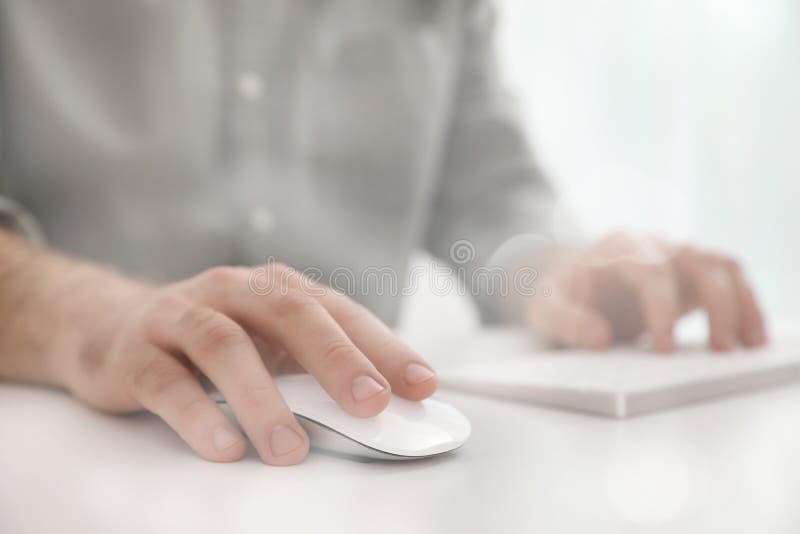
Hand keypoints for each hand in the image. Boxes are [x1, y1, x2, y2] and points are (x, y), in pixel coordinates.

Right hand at [65, 264, 437, 464]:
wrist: (108, 323)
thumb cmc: (209, 338)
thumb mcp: (266, 344)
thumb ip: (313, 368)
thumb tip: (380, 409)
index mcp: (274, 287)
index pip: (339, 311)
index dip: (383, 346)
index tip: (421, 385)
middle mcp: (232, 291)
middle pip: (290, 314)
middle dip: (336, 360)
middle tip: (370, 405)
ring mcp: (180, 316)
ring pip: (225, 346)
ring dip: (263, 399)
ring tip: (290, 449)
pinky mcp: (135, 352)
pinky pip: (167, 382)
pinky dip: (198, 415)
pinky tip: (224, 446)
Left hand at [526, 233, 765, 351]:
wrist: (566, 281)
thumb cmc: (558, 294)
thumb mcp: (545, 309)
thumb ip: (566, 321)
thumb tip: (600, 339)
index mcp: (615, 248)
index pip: (649, 270)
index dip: (661, 308)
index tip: (663, 349)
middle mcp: (652, 244)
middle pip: (696, 261)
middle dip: (714, 304)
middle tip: (719, 350)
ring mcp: (675, 256)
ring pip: (722, 266)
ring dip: (741, 302)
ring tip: (749, 346)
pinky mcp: (690, 273)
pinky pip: (729, 278)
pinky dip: (746, 303)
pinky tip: (750, 338)